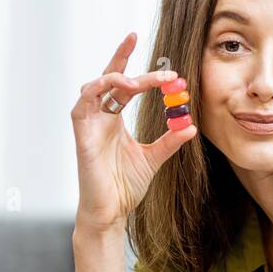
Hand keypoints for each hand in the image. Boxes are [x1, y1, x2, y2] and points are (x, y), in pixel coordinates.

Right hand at [71, 31, 198, 233]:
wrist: (111, 213)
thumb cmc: (125, 188)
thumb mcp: (154, 158)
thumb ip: (170, 140)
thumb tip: (190, 125)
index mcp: (114, 119)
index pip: (122, 84)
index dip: (135, 66)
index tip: (159, 60)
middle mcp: (99, 117)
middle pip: (109, 78)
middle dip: (126, 61)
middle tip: (154, 58)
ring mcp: (89, 125)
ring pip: (95, 86)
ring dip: (116, 77)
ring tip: (139, 83)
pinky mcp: (82, 135)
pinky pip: (82, 104)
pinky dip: (97, 91)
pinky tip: (119, 89)